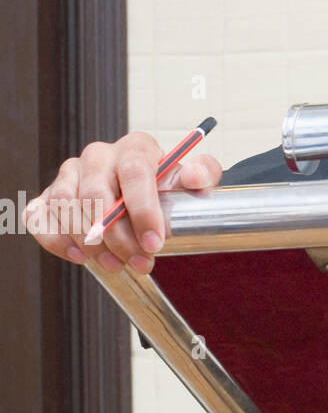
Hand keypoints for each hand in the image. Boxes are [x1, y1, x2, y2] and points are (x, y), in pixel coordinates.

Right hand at [25, 132, 222, 276]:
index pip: (134, 172)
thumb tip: (196, 176)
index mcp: (135, 148)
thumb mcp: (191, 182)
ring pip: (66, 205)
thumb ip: (203, 174)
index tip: (155, 243)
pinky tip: (80, 256)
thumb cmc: (165, 189)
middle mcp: (98, 156)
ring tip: (116, 264)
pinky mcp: (47, 197)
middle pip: (97, 192)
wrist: (142, 199)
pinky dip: (55, 239)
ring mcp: (69, 175)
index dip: (143, 210)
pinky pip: (39, 217)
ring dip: (90, 242)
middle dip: (118, 236)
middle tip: (138, 262)